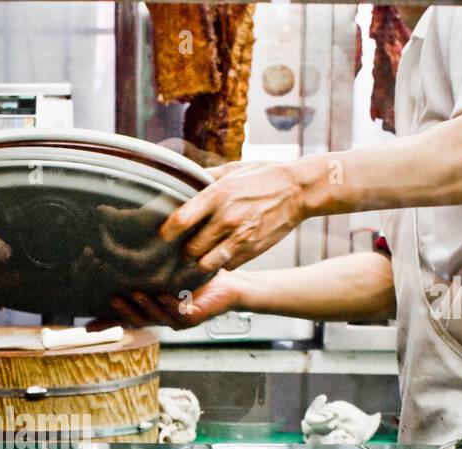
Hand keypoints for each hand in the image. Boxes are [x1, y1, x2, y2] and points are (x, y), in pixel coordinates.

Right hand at [101, 271, 251, 329]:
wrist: (231, 284)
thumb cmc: (197, 277)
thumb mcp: (166, 272)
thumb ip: (146, 270)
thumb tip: (123, 256)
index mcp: (153, 309)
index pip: (126, 317)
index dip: (109, 320)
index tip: (90, 323)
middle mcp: (163, 317)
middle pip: (139, 319)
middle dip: (125, 311)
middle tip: (113, 299)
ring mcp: (178, 320)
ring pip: (157, 317)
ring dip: (146, 307)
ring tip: (136, 294)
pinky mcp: (195, 317)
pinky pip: (180, 314)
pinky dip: (170, 305)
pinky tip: (164, 295)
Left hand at [160, 161, 307, 271]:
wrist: (298, 189)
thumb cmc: (263, 176)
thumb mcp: (233, 169)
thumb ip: (206, 177)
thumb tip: (183, 177)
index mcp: (218, 194)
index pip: (181, 219)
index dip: (168, 231)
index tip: (164, 235)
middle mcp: (227, 218)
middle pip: (191, 248)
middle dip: (183, 252)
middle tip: (179, 251)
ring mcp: (241, 236)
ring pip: (207, 264)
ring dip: (199, 264)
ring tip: (196, 259)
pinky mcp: (252, 250)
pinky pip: (227, 266)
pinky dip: (220, 265)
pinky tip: (217, 258)